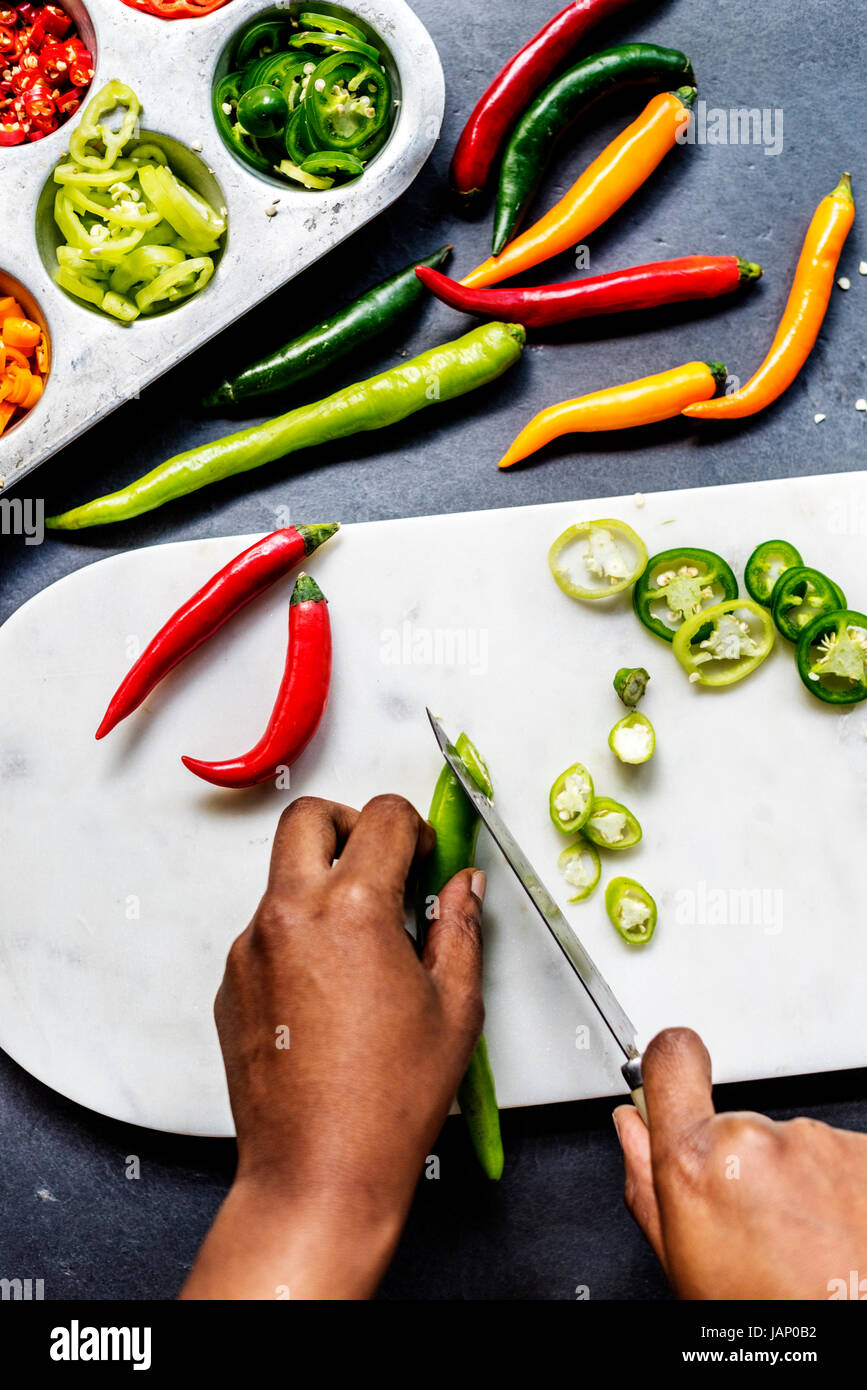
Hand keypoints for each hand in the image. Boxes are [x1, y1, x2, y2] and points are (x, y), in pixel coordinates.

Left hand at [181, 794, 485, 1299]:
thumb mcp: (454, 1006)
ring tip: (363, 948)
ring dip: (322, 885)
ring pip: (283, 877)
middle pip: (307, 817)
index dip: (415, 827)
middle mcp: (288, 915)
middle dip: (349, 824)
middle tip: (382, 865)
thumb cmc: (389, 1101)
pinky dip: (299, 936)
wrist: (318, 1171)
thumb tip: (463, 886)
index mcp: (352, 909)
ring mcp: (250, 948)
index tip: (425, 858)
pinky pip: (266, 931)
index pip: (382, 816)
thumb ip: (460, 928)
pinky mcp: (230, 982)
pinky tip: (331, 991)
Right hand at [614, 1027, 866, 1299]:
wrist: (848, 1334)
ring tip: (803, 1239)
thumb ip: (647, 1183)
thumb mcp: (684, 1261)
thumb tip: (633, 1128)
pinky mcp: (865, 1152)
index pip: (671, 1059)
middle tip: (758, 1225)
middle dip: (743, 1164)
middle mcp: (757, 1141)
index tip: (674, 1068)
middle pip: (737, 1123)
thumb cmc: (767, 1313)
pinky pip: (837, 1157)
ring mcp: (819, 1145)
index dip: (670, 1064)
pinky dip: (836, 1188)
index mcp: (697, 1163)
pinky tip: (834, 1233)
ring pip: (791, 1144)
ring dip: (795, 1180)